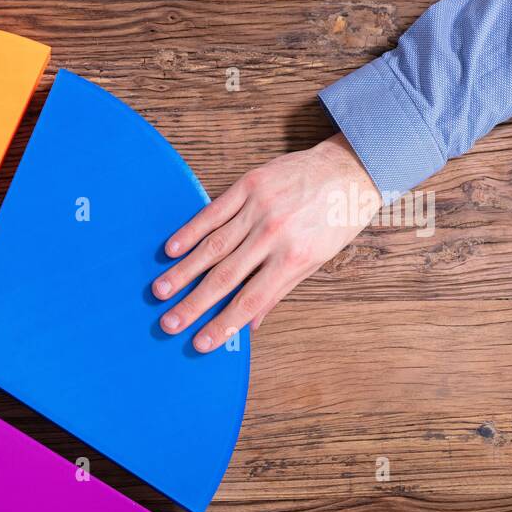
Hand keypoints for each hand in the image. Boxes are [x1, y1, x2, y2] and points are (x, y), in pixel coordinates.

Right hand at [152, 133, 381, 351]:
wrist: (351, 169)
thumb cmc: (336, 219)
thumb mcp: (317, 259)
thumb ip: (279, 290)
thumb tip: (252, 323)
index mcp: (294, 258)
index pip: (250, 300)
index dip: (223, 324)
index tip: (200, 343)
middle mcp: (274, 234)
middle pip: (225, 277)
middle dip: (193, 303)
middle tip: (168, 323)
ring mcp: (260, 208)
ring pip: (213, 246)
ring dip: (183, 271)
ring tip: (160, 291)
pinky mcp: (250, 185)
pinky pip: (214, 212)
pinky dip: (191, 231)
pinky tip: (172, 250)